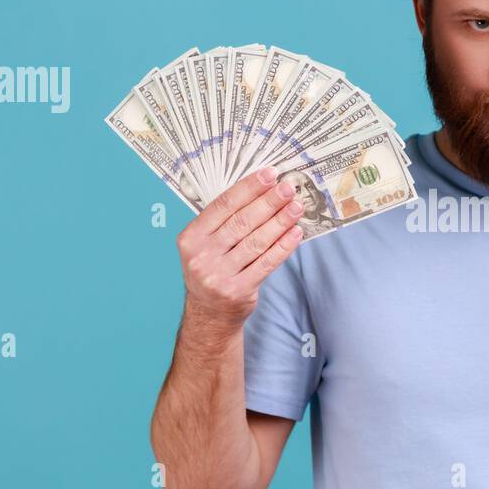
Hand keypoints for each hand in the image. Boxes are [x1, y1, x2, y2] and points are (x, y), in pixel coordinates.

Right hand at [175, 167, 305, 326]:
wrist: (208, 313)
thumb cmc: (212, 269)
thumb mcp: (204, 244)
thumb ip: (224, 221)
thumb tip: (261, 190)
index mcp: (191, 237)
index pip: (223, 205)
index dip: (249, 187)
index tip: (270, 174)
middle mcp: (202, 256)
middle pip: (242, 221)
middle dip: (269, 201)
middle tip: (288, 188)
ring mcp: (219, 275)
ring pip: (257, 241)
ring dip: (280, 221)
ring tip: (297, 207)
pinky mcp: (238, 290)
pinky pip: (266, 263)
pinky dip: (283, 246)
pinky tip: (295, 232)